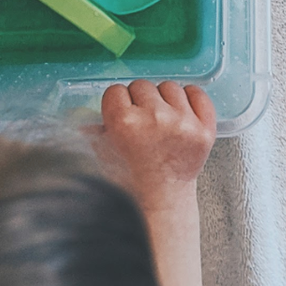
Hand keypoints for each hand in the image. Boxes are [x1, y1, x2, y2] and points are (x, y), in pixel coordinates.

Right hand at [94, 80, 215, 209]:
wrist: (161, 200)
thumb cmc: (131, 178)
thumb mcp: (104, 152)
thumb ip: (94, 130)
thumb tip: (81, 119)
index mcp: (124, 122)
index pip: (116, 91)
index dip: (117, 104)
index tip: (121, 116)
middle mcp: (155, 119)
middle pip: (142, 86)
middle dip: (139, 102)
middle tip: (142, 123)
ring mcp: (183, 124)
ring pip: (169, 87)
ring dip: (164, 100)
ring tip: (161, 122)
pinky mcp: (205, 130)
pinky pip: (198, 94)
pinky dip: (190, 99)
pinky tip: (182, 114)